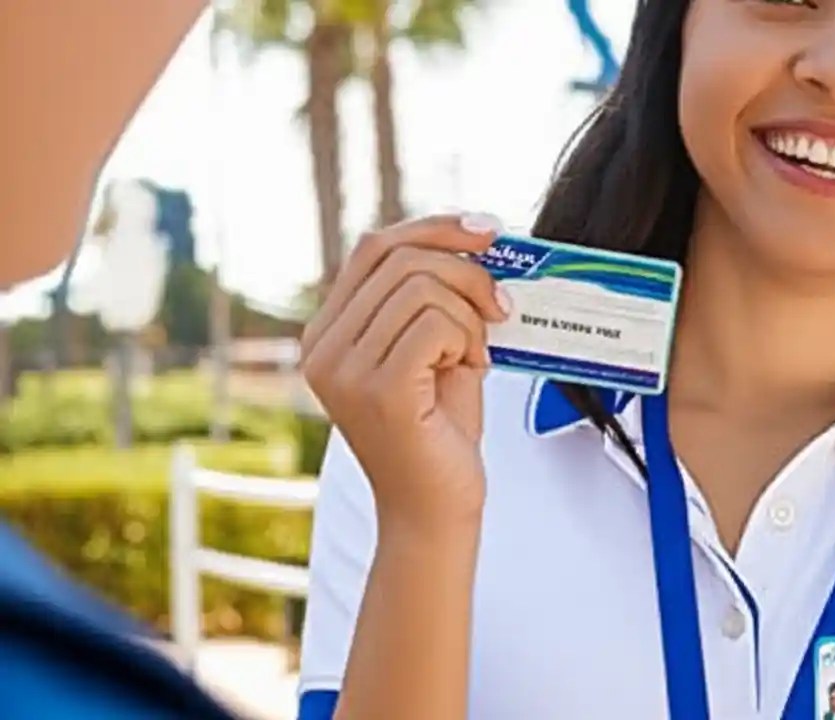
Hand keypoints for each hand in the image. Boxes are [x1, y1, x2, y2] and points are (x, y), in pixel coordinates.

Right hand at [300, 213, 508, 532]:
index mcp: (328, 332)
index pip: (374, 248)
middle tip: (500, 308)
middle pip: (401, 259)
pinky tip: (470, 370)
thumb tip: (473, 236)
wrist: (436, 510)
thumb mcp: (433, 350)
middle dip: (466, 272)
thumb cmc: (440, 433)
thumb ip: (433, 298)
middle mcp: (323, 348)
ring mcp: (345, 370)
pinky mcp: (379, 390)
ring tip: (474, 356)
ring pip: (424, 289)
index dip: (435, 227)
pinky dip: (468, 340)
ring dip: (469, 317)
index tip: (487, 229)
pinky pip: (437, 324)